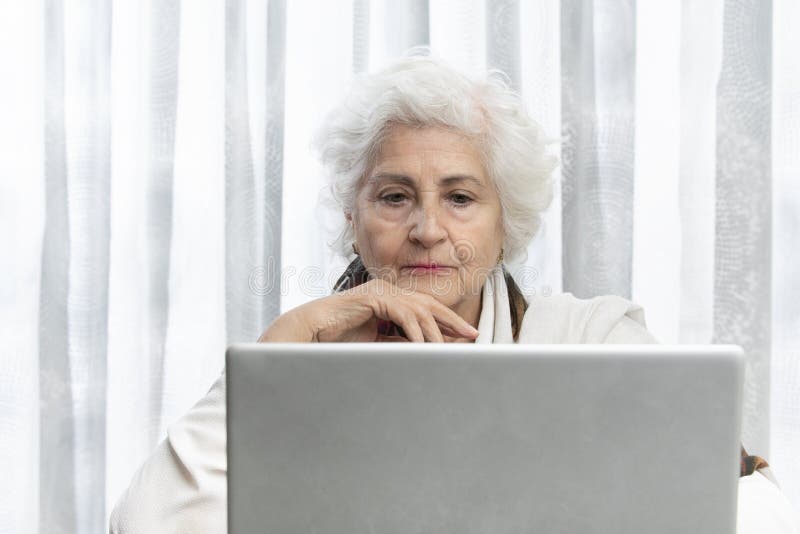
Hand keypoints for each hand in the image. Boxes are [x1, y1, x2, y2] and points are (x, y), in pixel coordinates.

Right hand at [258, 278, 479, 342]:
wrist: (311, 333)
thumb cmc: (340, 337)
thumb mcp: (379, 341)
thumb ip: (400, 341)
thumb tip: (426, 350)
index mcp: (391, 298)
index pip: (426, 308)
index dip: (448, 321)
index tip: (467, 334)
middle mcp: (389, 290)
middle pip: (429, 304)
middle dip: (452, 320)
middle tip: (471, 335)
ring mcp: (380, 290)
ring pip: (418, 309)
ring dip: (434, 331)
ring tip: (446, 349)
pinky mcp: (372, 297)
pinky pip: (401, 312)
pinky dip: (414, 329)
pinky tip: (423, 344)